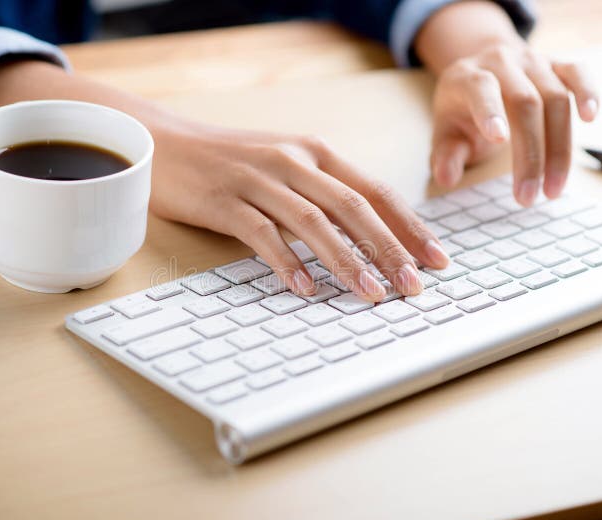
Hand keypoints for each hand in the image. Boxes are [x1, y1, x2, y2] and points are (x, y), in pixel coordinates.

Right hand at [0, 59, 447, 302]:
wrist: (164, 143)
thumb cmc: (231, 160)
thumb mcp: (285, 165)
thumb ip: (323, 191)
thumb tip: (371, 234)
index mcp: (315, 153)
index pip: (375, 191)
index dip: (410, 226)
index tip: (437, 259)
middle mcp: (294, 162)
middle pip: (354, 208)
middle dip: (390, 249)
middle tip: (414, 286)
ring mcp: (258, 179)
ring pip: (314, 222)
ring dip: (347, 261)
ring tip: (372, 295)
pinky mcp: (224, 201)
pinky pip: (262, 234)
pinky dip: (288, 262)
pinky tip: (306, 289)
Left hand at [431, 43, 597, 204]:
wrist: (482, 71)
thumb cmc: (462, 110)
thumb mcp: (445, 131)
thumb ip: (445, 154)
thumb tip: (445, 179)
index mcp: (466, 77)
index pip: (481, 88)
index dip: (491, 111)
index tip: (499, 140)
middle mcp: (502, 62)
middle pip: (525, 103)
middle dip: (530, 154)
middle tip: (527, 197)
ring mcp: (532, 61)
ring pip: (556, 98)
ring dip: (559, 148)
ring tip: (553, 189)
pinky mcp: (557, 64)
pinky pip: (578, 73)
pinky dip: (588, 92)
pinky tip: (591, 118)